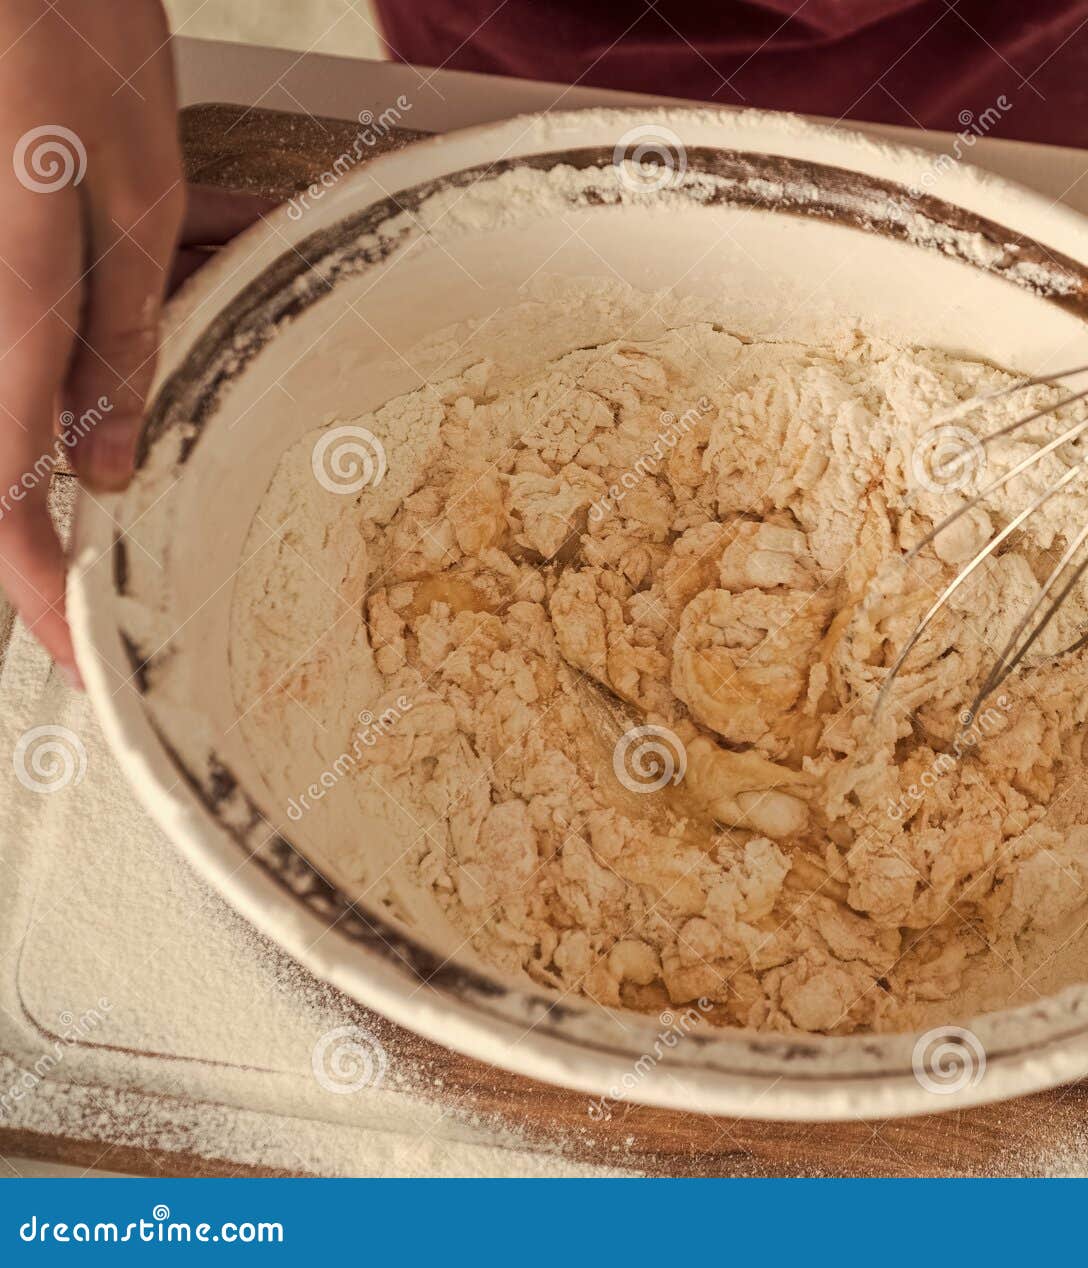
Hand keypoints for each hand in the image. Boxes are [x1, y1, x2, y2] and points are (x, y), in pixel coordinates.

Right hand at [0, 2, 267, 684]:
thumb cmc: (58, 36)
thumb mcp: (123, 196)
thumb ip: (111, 335)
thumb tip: (104, 467)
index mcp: (2, 314)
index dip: (43, 595)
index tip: (87, 661)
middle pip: (3, 455)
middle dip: (72, 508)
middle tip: (149, 544)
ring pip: (32, 380)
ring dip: (112, 382)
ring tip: (185, 358)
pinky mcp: (5, 268)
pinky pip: (38, 326)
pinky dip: (106, 324)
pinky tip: (173, 298)